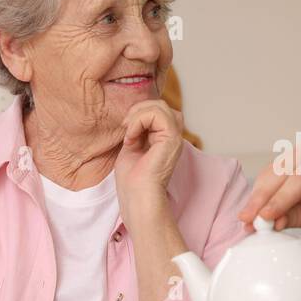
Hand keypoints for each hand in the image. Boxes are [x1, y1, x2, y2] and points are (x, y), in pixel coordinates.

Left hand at [112, 99, 184, 224]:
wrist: (137, 196)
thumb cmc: (132, 179)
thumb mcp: (132, 145)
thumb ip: (137, 129)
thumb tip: (134, 113)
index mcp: (165, 138)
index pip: (157, 110)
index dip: (139, 113)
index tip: (126, 130)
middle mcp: (173, 136)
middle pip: (161, 104)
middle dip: (138, 109)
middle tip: (126, 127)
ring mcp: (175, 137)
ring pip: (160, 106)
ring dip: (138, 115)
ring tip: (129, 133)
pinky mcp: (172, 139)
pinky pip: (156, 114)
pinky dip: (139, 121)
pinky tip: (132, 138)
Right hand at [238, 131, 300, 240]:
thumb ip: (300, 218)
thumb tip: (272, 222)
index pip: (300, 178)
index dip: (280, 199)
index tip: (263, 217)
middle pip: (281, 172)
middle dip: (262, 199)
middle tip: (248, 221)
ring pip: (271, 173)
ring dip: (259, 197)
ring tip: (249, 221)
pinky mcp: (292, 159)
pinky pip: (271, 176)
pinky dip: (262, 194)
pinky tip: (254, 211)